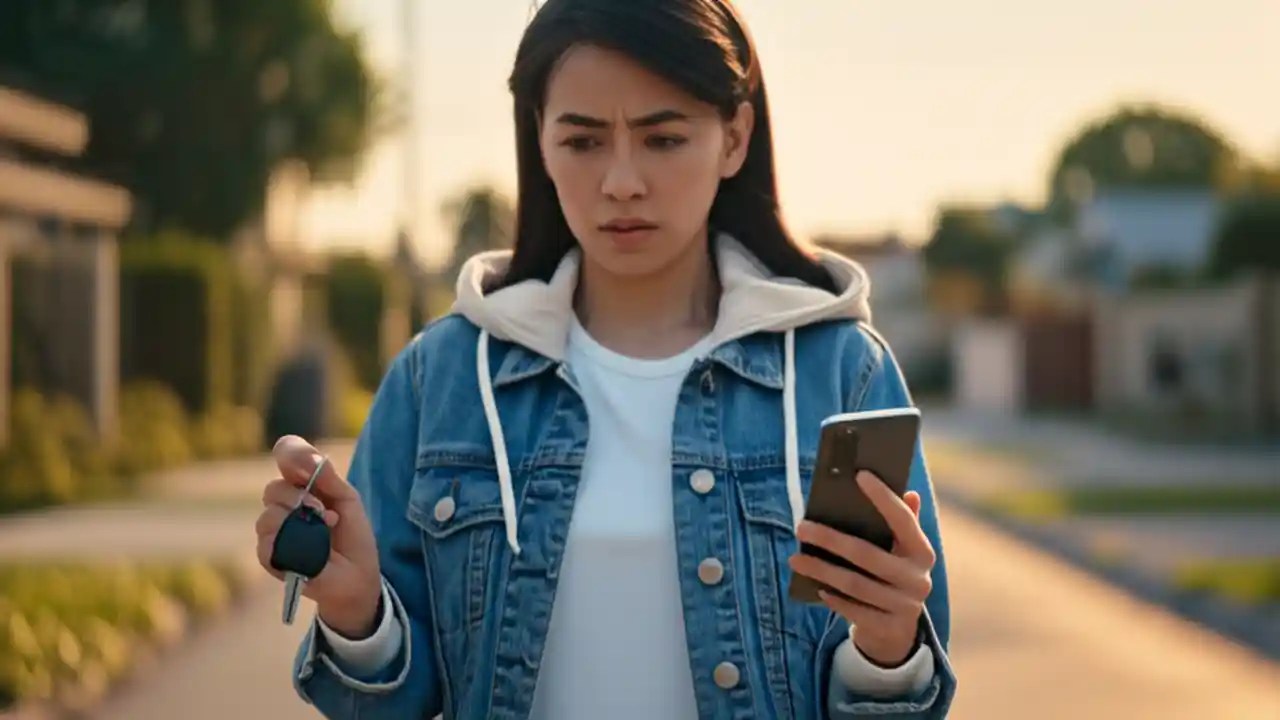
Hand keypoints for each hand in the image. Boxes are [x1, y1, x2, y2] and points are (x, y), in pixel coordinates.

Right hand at [255, 435, 382, 637]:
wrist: (357, 576)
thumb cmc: (352, 536)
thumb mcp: (347, 501)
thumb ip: (329, 479)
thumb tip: (312, 458)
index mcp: (303, 484)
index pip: (286, 456)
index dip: (291, 453)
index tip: (306, 465)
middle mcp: (283, 505)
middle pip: (273, 488)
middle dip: (299, 497)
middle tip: (323, 510)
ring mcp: (274, 531)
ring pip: (268, 514)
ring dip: (297, 521)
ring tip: (323, 531)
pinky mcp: (270, 556)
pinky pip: (267, 542)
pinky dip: (291, 543)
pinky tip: (309, 550)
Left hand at [788, 471, 934, 666]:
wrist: (899, 631)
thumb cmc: (893, 577)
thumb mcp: (902, 552)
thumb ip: (904, 523)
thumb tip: (909, 492)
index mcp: (922, 551)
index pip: (903, 519)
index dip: (883, 498)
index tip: (860, 475)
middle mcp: (918, 578)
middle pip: (866, 554)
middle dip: (830, 540)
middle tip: (801, 528)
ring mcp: (905, 605)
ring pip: (854, 584)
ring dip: (821, 570)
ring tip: (795, 559)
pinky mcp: (889, 628)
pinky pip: (854, 610)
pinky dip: (833, 598)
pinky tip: (816, 586)